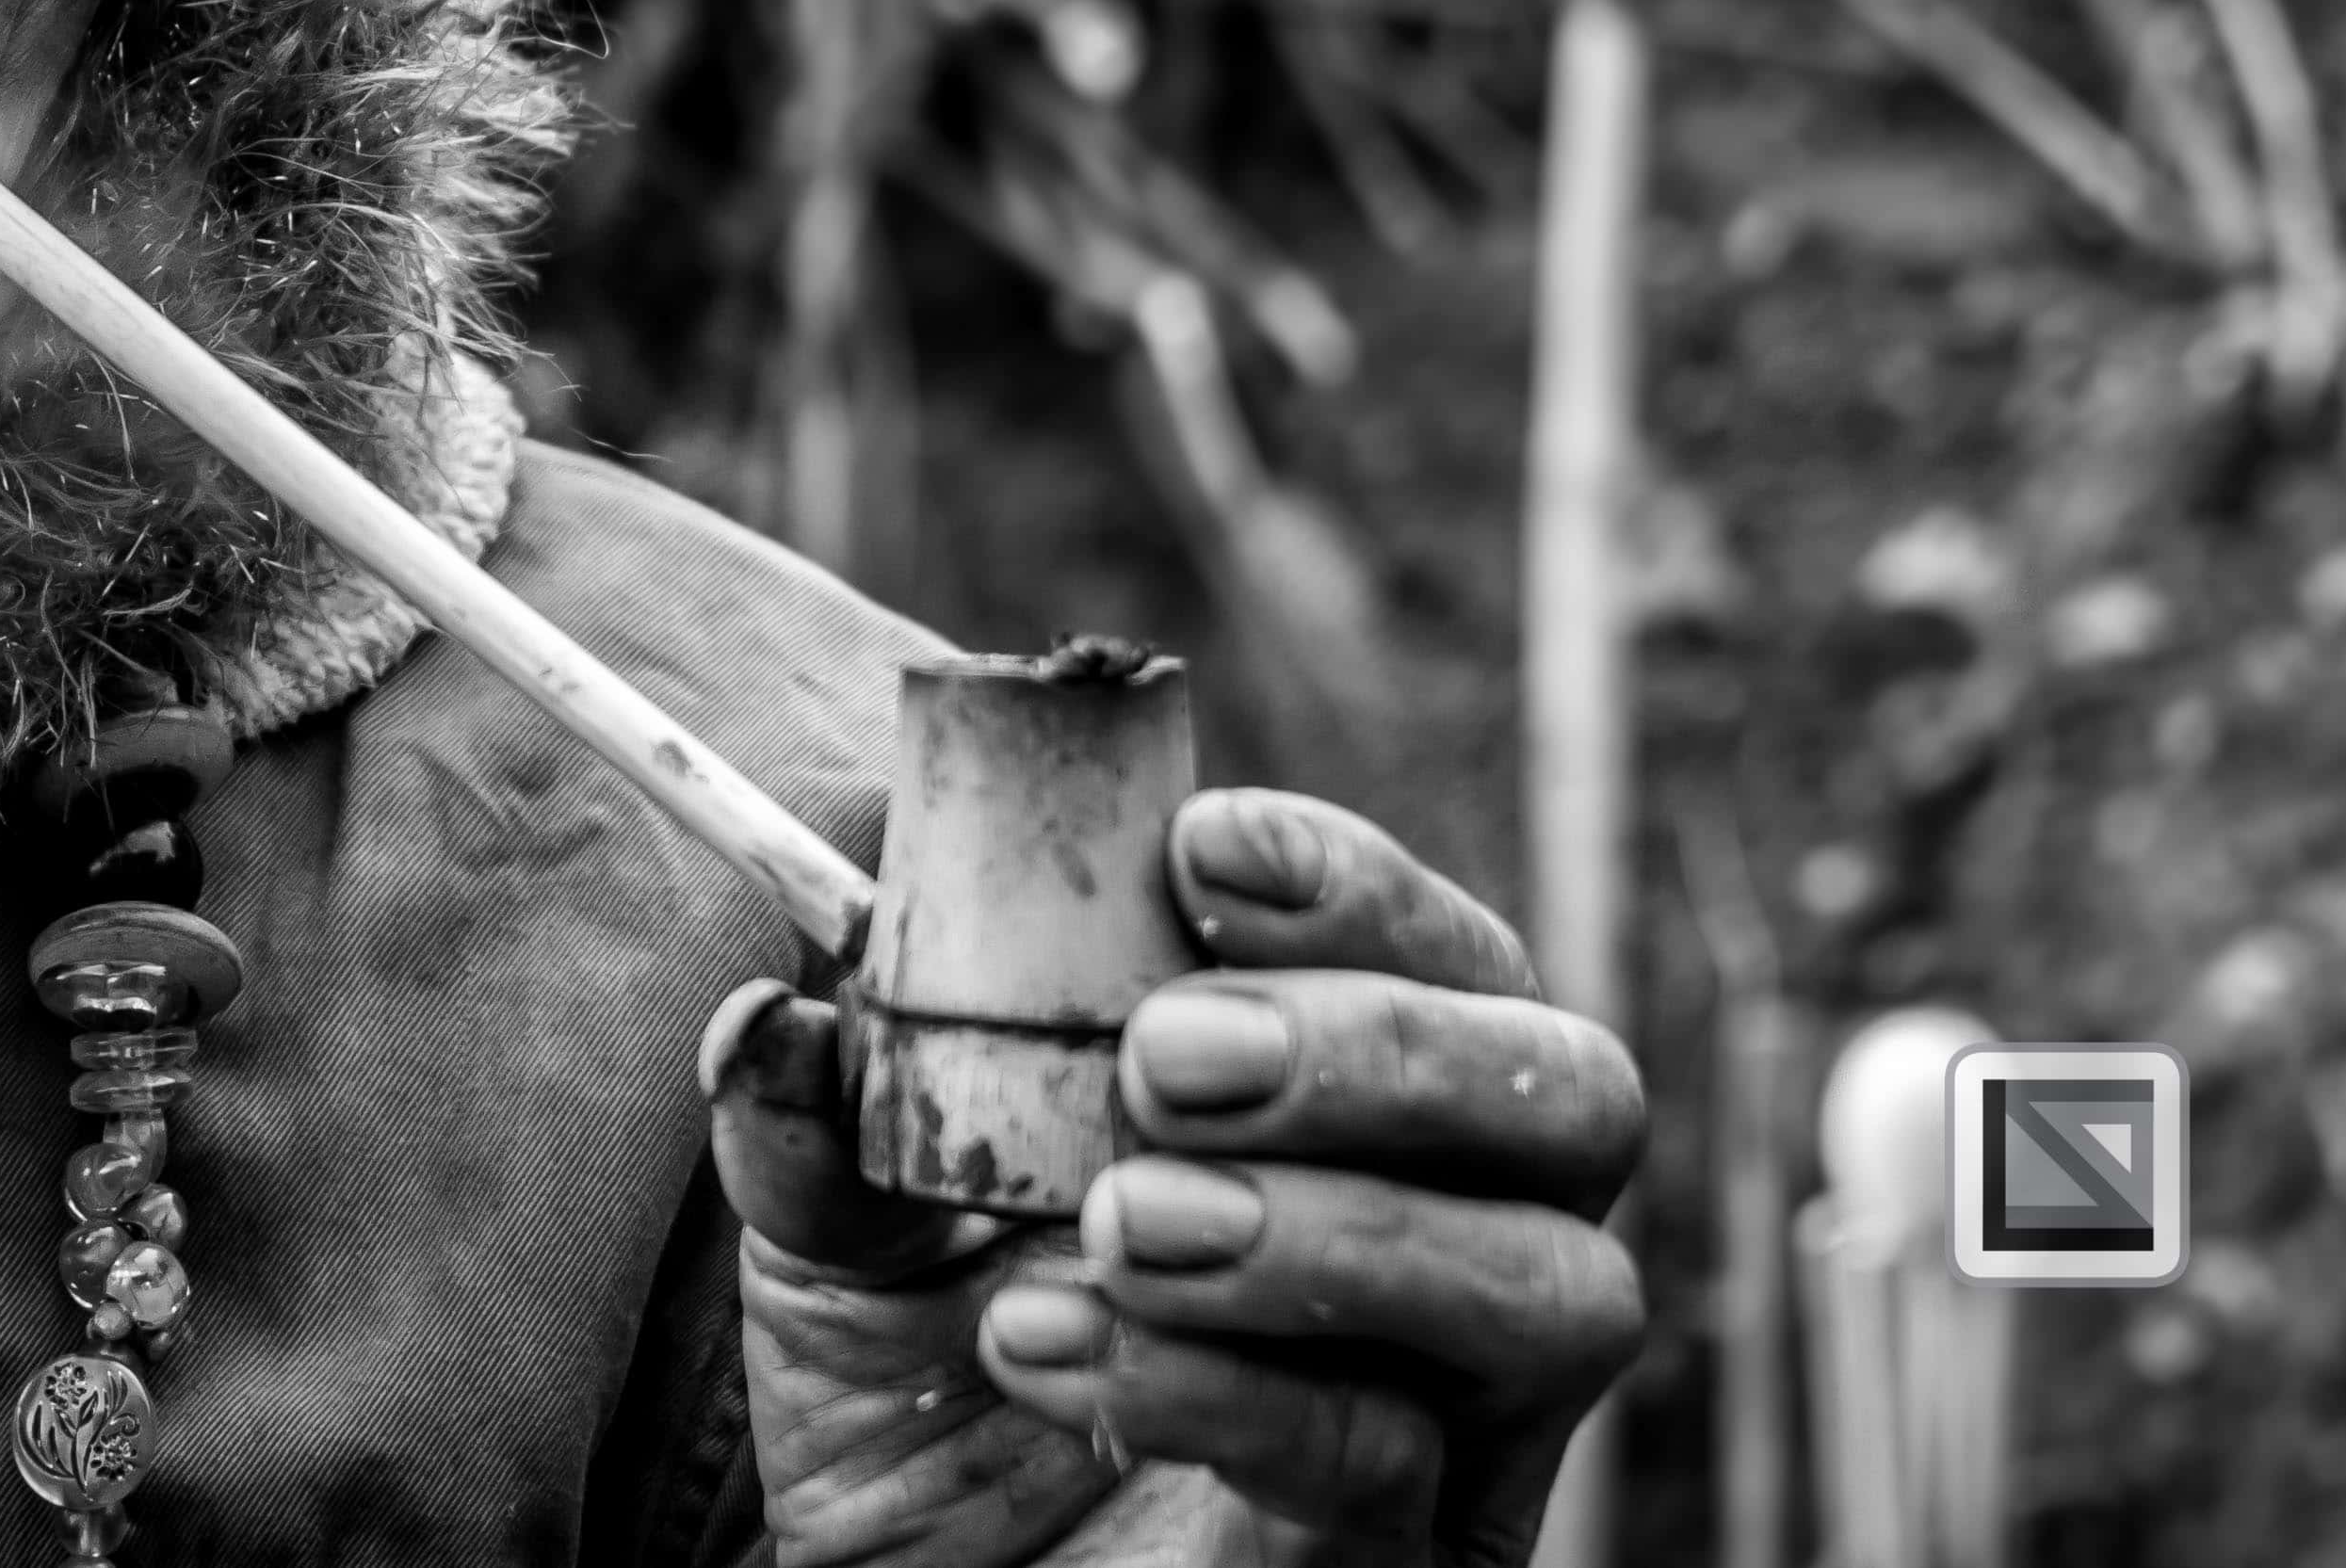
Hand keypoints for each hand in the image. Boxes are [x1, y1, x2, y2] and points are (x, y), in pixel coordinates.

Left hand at [701, 789, 1644, 1566]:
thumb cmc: (920, 1387)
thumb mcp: (842, 1229)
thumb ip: (822, 1114)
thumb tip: (767, 1018)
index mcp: (1353, 1115)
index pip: (1449, 961)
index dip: (1360, 886)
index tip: (1206, 848)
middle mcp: (1453, 1247)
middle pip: (1577, 1097)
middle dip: (1377, 1048)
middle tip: (1164, 1060)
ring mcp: (1452, 1420)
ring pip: (1549, 1290)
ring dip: (1328, 1228)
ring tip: (1121, 1226)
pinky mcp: (1402, 1561)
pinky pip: (1385, 1459)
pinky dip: (1215, 1387)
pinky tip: (1049, 1348)